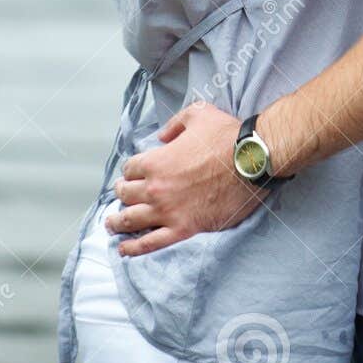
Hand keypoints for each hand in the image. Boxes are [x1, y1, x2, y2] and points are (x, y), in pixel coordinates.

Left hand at [106, 102, 265, 255]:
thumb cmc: (226, 136)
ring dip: (117, 222)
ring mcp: (167, 211)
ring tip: (112, 224)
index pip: (129, 169)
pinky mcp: (183, 228)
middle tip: (122, 195)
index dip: (130, 170)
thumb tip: (162, 135)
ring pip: (131, 221)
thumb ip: (174, 124)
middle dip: (121, 194)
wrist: (251, 161)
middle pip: (125, 195)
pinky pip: (150, 243)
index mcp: (156, 161)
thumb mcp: (198, 114)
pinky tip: (124, 249)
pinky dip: (134, 248)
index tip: (133, 173)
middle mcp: (155, 188)